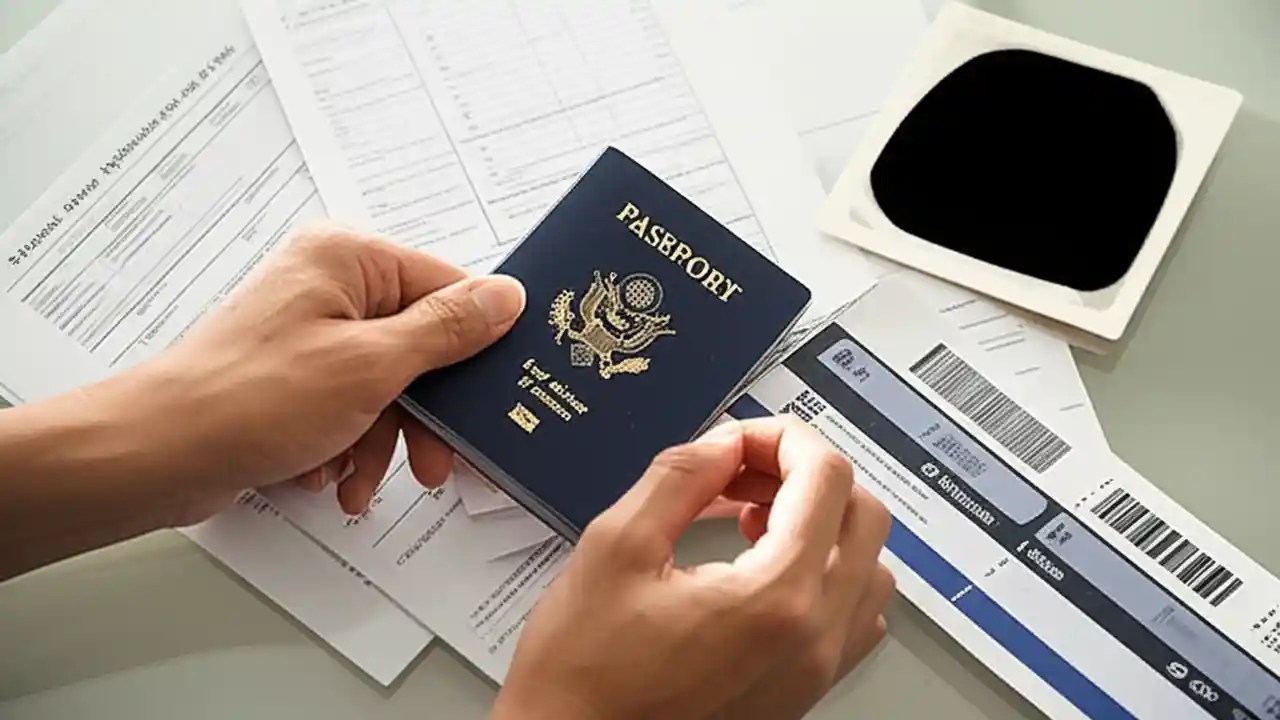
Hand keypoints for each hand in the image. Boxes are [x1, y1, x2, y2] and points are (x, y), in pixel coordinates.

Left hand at [95, 224, 524, 521]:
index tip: (495, 392)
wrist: (159, 453)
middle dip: (425, 412)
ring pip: (386, 382)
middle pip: (418, 342)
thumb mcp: (372, 366)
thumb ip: (447, 331)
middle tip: (439, 461)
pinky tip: (331, 475)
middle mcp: (329, 283)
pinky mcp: (293, 370)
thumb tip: (506, 296)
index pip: (446, 286)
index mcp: (349, 258)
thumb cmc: (251, 399)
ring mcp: (309, 327)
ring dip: (384, 439)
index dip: (475, 344)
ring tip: (362, 481)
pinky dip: (349, 443)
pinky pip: (349, 403)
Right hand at [493, 417, 894, 719]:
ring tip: (751, 520)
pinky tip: (763, 567)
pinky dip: (825, 573)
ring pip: (869, 567)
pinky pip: (854, 615)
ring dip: (822, 524)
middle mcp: (813, 639)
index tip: (740, 439)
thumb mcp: (615, 548)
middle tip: (742, 471)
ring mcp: (815, 671)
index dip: (783, 437)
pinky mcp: (803, 691)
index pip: (826, 480)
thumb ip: (680, 478)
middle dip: (805, 474)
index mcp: (775, 600)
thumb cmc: (582, 675)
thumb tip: (725, 443)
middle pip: (864, 516)